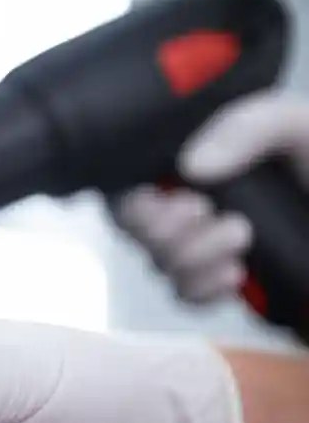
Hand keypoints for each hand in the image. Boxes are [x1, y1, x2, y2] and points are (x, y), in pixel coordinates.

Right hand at [114, 92, 308, 302]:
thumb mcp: (301, 129)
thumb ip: (249, 127)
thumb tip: (191, 166)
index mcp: (198, 153)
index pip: (130, 178)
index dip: (134, 198)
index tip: (174, 198)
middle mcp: (190, 197)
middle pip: (134, 226)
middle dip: (164, 229)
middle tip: (205, 214)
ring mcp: (202, 242)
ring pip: (158, 262)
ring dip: (191, 257)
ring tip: (241, 238)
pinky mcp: (220, 279)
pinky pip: (184, 294)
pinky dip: (201, 289)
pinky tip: (235, 275)